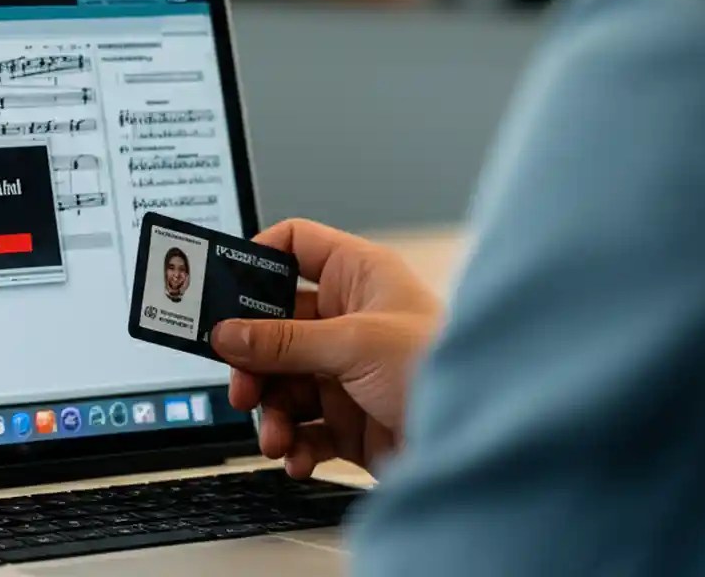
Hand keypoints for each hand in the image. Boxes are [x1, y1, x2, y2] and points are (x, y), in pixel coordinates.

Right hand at [211, 219, 442, 476]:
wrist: (481, 448)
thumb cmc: (442, 371)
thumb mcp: (353, 345)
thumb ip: (283, 341)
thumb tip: (228, 333)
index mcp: (360, 278)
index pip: (297, 247)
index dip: (258, 260)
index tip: (223, 288)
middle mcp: (351, 321)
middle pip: (275, 328)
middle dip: (253, 360)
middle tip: (241, 384)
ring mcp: (348, 372)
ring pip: (283, 383)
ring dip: (272, 413)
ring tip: (275, 436)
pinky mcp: (350, 421)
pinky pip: (303, 427)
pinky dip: (294, 444)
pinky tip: (297, 456)